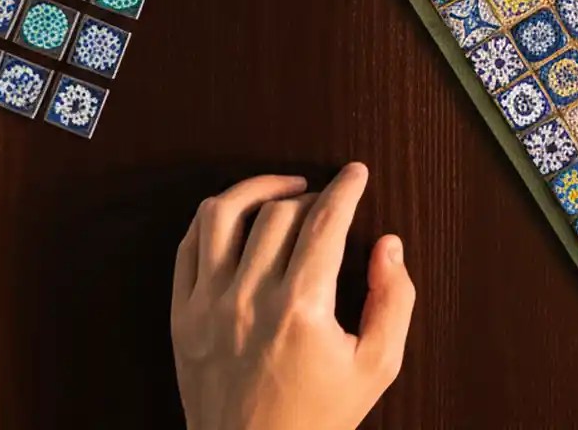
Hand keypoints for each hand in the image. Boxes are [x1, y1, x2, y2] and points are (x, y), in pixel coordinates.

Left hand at [171, 164, 416, 429]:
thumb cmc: (318, 417)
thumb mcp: (378, 366)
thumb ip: (394, 300)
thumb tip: (389, 245)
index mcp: (301, 309)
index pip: (325, 222)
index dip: (345, 188)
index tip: (356, 173)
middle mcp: (250, 299)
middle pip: (280, 212)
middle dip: (312, 195)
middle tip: (329, 203)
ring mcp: (208, 305)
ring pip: (223, 214)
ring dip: (257, 191)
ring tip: (282, 192)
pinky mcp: (182, 316)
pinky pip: (188, 245)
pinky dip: (214, 219)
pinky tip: (240, 220)